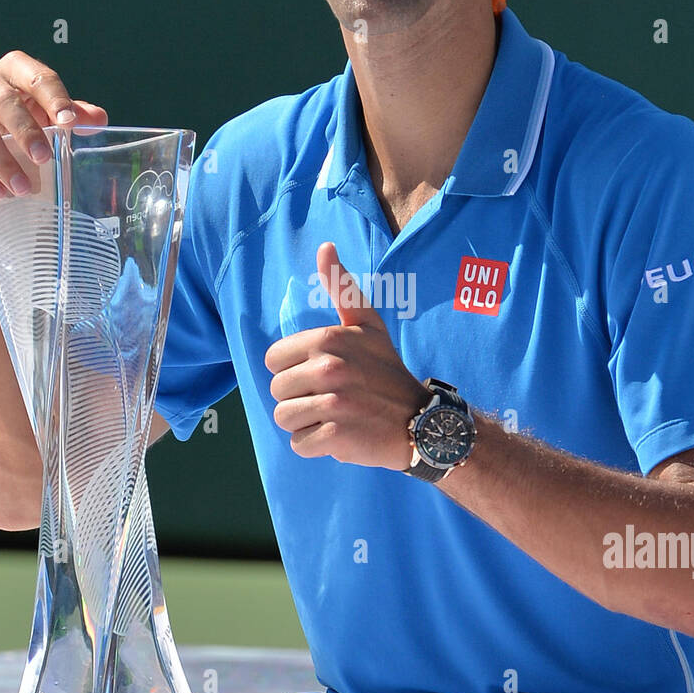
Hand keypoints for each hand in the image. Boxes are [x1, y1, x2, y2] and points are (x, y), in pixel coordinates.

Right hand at [0, 49, 107, 196]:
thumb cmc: (22, 123)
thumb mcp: (48, 117)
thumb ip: (73, 115)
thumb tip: (100, 120)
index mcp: (15, 70)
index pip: (37, 77)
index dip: (55, 98)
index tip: (69, 123)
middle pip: (5, 101)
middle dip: (26, 131)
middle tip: (45, 159)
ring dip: (1, 160)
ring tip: (22, 188)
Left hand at [264, 241, 427, 467]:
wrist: (421, 421)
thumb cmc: (386, 371)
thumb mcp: (367, 325)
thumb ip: (342, 288)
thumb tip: (325, 246)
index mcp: (327, 341)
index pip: (272, 360)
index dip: (293, 370)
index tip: (321, 375)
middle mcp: (328, 369)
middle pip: (277, 391)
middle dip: (298, 398)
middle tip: (331, 399)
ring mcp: (333, 404)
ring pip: (284, 418)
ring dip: (304, 423)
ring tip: (332, 417)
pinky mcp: (337, 437)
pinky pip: (299, 445)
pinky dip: (315, 445)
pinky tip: (339, 436)